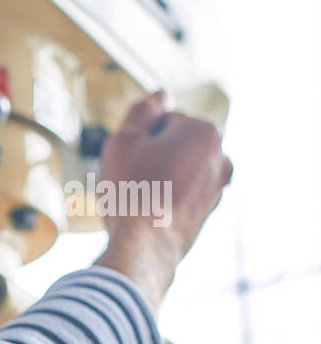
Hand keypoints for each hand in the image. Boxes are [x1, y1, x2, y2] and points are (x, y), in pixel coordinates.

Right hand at [93, 91, 232, 308]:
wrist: (145, 248)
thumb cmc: (132, 192)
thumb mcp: (123, 141)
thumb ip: (142, 111)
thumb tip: (161, 95)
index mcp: (205, 133)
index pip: (162, 121)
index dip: (138, 139)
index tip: (129, 159)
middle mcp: (221, 157)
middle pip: (173, 144)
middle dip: (150, 156)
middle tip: (130, 179)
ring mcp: (217, 187)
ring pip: (176, 169)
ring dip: (156, 177)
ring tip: (136, 197)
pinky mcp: (208, 211)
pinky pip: (180, 193)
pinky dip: (164, 197)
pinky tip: (146, 213)